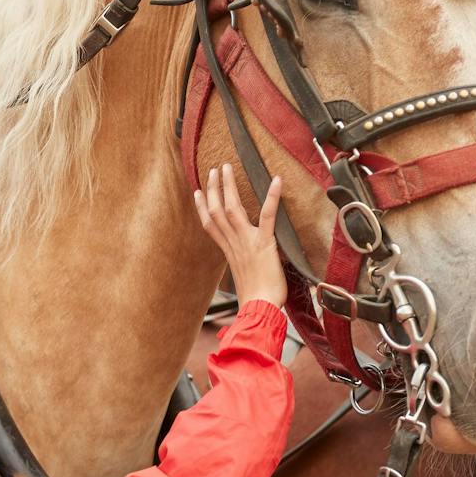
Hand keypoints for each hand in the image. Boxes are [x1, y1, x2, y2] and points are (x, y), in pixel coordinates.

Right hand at [194, 164, 285, 309]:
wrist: (260, 309)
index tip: (198, 192)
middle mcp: (234, 243)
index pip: (210, 225)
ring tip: (226, 167)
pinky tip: (277, 180)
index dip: (202, 207)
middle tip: (213, 170)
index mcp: (229, 252)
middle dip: (214, 189)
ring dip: (228, 186)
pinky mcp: (265, 243)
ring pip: (232, 208)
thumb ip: (244, 266)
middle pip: (217, 212)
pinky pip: (267, 216)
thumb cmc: (257, 300)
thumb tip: (247, 265)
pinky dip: (272, 197)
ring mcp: (248, 242)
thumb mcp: (245, 279)